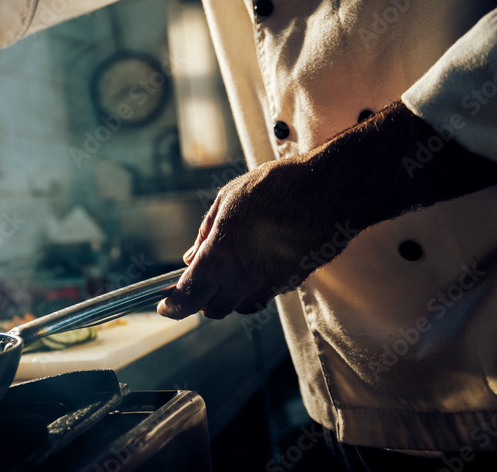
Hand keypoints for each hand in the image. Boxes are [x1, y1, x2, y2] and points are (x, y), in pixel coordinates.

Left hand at [157, 101, 496, 320]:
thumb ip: (205, 233)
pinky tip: (254, 265)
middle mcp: (246, 276)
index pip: (190, 296)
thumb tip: (190, 258)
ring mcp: (272, 283)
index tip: (165, 307)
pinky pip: (264, 296)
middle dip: (200, 301)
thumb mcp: (228, 199)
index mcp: (223, 254)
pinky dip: (252, 289)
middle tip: (195, 283)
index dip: (173, 306)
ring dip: (228, 297)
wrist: (331, 190)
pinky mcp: (293, 282)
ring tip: (226, 271)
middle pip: (214, 310)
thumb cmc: (277, 186)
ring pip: (241, 307)